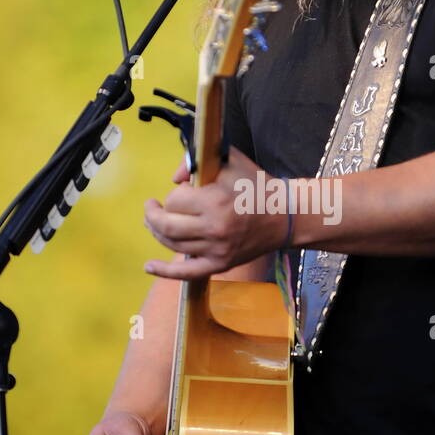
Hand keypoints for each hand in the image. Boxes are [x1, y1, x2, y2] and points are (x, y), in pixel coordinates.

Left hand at [143, 146, 286, 280]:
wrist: (285, 216)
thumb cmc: (257, 186)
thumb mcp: (230, 162)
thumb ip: (198, 162)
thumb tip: (174, 178)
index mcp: (215, 202)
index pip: (175, 200)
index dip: (174, 193)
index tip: (184, 189)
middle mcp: (213, 229)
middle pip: (167, 225)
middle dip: (154, 214)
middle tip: (152, 206)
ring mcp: (216, 251)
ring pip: (172, 244)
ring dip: (157, 231)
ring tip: (155, 222)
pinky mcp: (220, 264)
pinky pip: (186, 273)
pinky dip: (164, 271)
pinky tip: (148, 266)